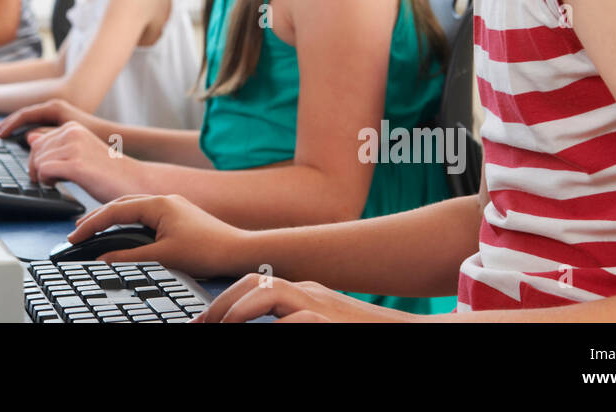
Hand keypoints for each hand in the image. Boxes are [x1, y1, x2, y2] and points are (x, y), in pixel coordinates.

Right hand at [0, 99, 109, 141]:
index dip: (9, 125)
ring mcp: (57, 114)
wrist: (114, 136)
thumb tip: (28, 138)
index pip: (24, 114)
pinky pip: (38, 125)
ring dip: (16, 128)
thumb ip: (49, 135)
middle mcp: (54, 107)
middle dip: (9, 124)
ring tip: (3, 136)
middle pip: (25, 115)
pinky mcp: (60, 122)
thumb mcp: (68, 135)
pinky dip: (27, 131)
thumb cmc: (94, 136)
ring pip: (31, 120)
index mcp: (54, 107)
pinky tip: (21, 141)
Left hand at [25, 122, 142, 201]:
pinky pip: (44, 170)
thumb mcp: (78, 153)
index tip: (48, 173)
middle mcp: (72, 132)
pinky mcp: (76, 164)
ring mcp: (74, 147)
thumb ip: (54, 145)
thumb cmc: (108, 171)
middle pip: (34, 152)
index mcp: (72, 127)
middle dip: (37, 169)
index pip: (37, 141)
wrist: (134, 181)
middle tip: (51, 181)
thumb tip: (29, 137)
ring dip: (42, 177)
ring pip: (37, 162)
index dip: (38, 160)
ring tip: (58, 182)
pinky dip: (46, 181)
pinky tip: (58, 185)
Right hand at [67, 193, 249, 276]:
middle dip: (98, 218)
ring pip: (134, 208)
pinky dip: (129, 222)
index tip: (75, 237)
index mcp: (158, 203)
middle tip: (78, 232)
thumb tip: (103, 261)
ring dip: (113, 218)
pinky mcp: (179, 216)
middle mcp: (164, 200)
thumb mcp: (163, 257)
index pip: (115, 210)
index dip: (92, 224)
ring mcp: (173, 206)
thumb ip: (129, 258)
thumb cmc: (207, 250)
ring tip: (95, 230)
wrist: (239, 250)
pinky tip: (124, 232)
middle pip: (121, 204)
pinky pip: (146, 214)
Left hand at [195, 276, 415, 322]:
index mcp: (303, 293)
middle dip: (221, 303)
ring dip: (238, 310)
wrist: (415, 332)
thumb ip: (292, 323)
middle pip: (253, 282)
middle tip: (200, 325)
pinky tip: (256, 332)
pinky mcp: (333, 321)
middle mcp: (309, 292)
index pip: (253, 285)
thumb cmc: (365, 332)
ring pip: (268, 291)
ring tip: (220, 328)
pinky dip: (275, 326)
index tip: (203, 322)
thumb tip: (263, 327)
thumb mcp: (322, 324)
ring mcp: (322, 305)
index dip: (223, 302)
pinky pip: (298, 318)